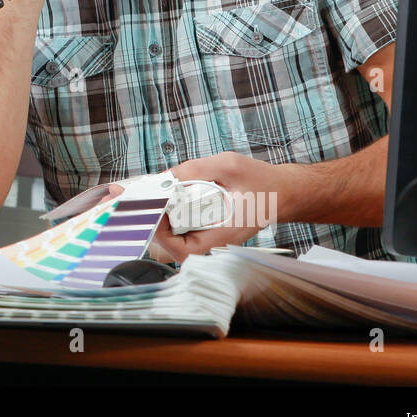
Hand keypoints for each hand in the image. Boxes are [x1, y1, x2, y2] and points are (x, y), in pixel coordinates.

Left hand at [146, 152, 286, 264]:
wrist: (283, 191)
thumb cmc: (262, 183)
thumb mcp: (229, 166)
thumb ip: (196, 169)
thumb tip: (165, 176)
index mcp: (222, 235)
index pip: (183, 249)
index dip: (161, 234)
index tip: (152, 209)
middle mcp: (213, 241)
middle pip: (172, 243)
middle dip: (151, 221)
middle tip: (133, 199)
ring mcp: (210, 235)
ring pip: (174, 235)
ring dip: (157, 215)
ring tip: (141, 196)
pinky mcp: (207, 227)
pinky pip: (181, 225)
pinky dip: (168, 211)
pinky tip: (159, 194)